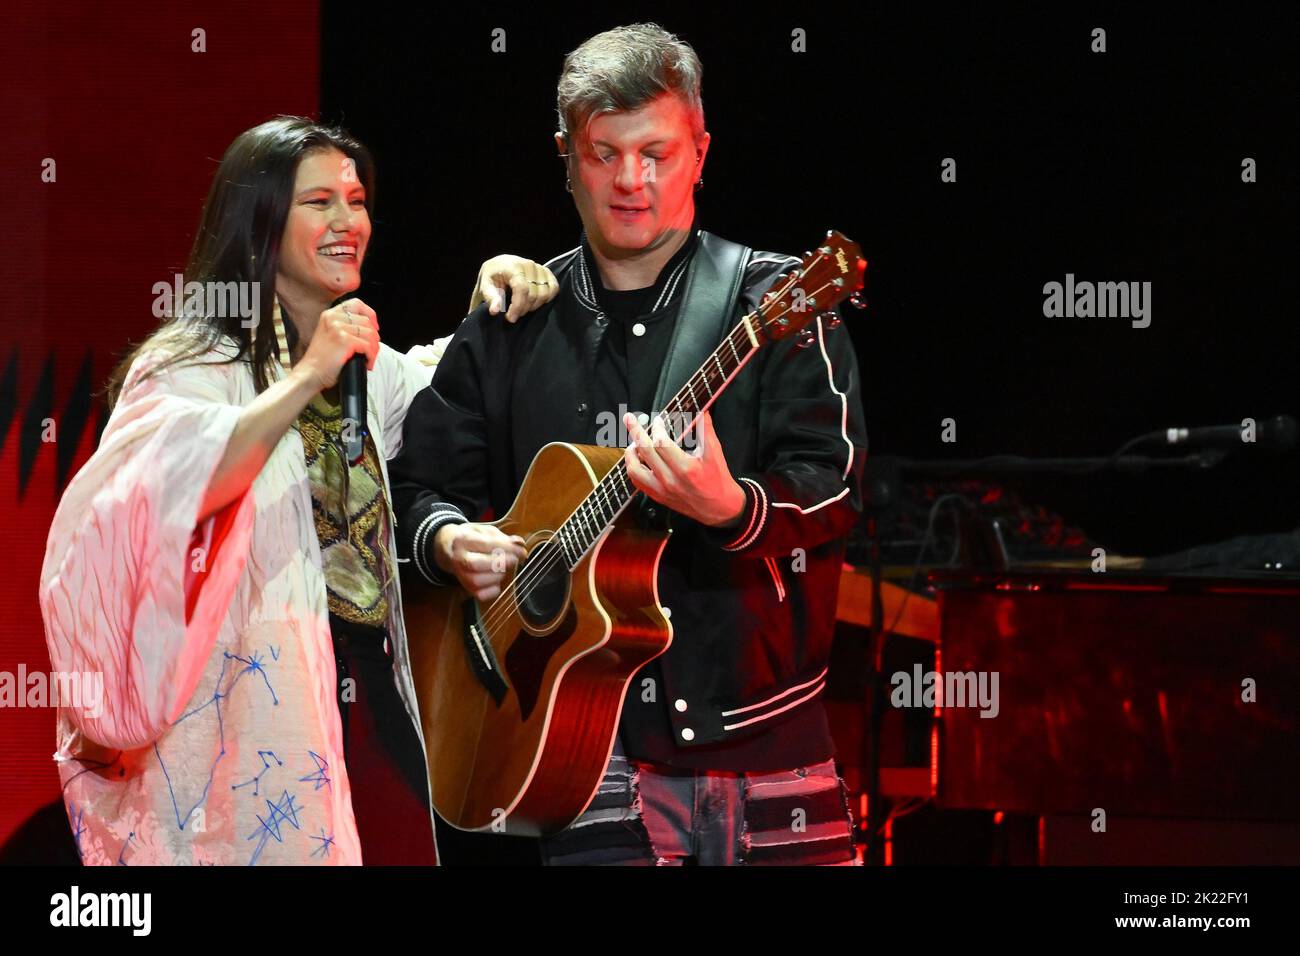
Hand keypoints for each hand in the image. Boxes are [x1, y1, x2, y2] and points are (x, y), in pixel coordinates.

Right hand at [296, 299, 379, 390]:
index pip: (357, 304)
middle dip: (374, 338)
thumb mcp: (329, 334)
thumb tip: (370, 327)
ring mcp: (338, 328)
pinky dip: (371, 357)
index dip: (370, 314)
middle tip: (371, 351)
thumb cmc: (320, 360)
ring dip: (374, 349)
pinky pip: (368, 347)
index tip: (374, 327)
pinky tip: (367, 363)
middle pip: (367, 322)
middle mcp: (333, 318)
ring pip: (370, 334)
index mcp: (329, 315)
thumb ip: (344, 326)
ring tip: (369, 359)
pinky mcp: (345, 341)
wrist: (310, 374)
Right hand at [433, 523, 527, 601]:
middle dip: (500, 563)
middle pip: (476, 564)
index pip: (484, 544)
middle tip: (514, 559)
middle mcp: (458, 558)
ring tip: (503, 568)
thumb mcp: (485, 531)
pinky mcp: (466, 587)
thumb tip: (519, 544)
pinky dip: (493, 590)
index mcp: (462, 540)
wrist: (448, 548)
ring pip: (477, 581)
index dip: (506, 548)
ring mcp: (460, 574)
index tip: (520, 550)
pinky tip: (497, 581)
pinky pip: (480, 595)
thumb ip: (502, 537)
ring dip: (496, 575)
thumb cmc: (471, 539)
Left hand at [469, 255, 558, 322]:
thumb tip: (495, 310)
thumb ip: (490, 297)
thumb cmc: (491, 276)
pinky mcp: (546, 272)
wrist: (499, 265)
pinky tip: (536, 302)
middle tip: (514, 313)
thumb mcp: (484, 286)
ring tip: (523, 307)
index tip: (510, 318)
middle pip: (534, 293)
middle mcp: (529, 264)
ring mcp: (539, 267)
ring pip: (545, 293)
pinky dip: (547, 298)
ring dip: (534, 306)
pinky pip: (554, 288)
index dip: (518, 306)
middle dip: (524, 308)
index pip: (522, 288)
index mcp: (512, 266)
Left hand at [622, 409, 746, 527]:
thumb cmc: (718, 479)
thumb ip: (706, 429)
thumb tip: (700, 409)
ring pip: (634, 469)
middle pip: (644, 452)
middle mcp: (670, 480)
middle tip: (629, 419)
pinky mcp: (658, 497)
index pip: (661, 444)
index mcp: (685, 468)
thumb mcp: (715, 452)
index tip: (659, 420)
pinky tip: (636, 459)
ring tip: (633, 442)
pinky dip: (633, 468)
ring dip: (630, 453)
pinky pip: (637, 482)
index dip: (657, 428)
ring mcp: (662, 490)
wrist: (719, 508)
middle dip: (635, 432)